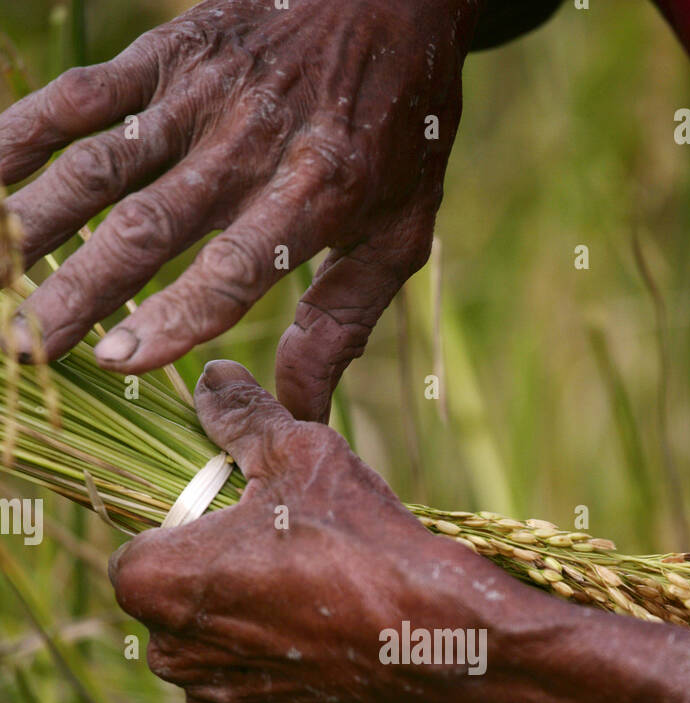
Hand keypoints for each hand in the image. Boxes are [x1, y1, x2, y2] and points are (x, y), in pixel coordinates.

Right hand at [0, 0, 480, 419]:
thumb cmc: (399, 129)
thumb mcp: (400, 230)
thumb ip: (345, 320)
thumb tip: (300, 409)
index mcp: (317, 189)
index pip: (236, 267)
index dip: (175, 316)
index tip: (118, 360)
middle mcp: (249, 142)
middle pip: (149, 227)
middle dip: (80, 291)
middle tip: (24, 346)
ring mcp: (201, 93)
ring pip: (102, 164)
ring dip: (38, 223)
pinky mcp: (167, 53)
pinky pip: (84, 96)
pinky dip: (26, 132)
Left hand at [108, 360, 522, 702]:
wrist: (442, 645)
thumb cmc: (363, 544)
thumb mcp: (302, 455)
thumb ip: (241, 419)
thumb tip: (210, 381)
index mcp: (153, 583)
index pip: (138, 555)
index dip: (186, 538)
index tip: (238, 529)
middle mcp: (171, 657)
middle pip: (177, 614)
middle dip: (220, 590)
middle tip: (289, 564)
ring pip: (219, 665)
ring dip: (253, 642)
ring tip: (319, 612)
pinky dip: (288, 689)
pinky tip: (333, 662)